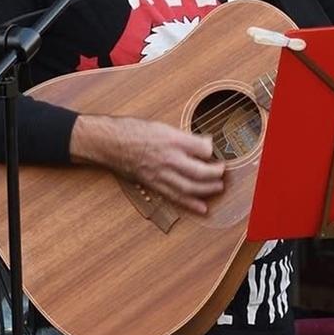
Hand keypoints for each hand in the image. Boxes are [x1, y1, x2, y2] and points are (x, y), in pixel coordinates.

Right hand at [71, 113, 225, 214]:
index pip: (202, 148)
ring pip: (190, 187)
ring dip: (207, 190)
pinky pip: (175, 197)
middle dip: (215, 174)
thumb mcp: (161, 126)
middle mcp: (168, 158)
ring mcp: (161, 174)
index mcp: (172, 140)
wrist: (111, 143)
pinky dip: (191, 204)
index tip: (215, 151)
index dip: (212, 151)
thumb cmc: (133, 131)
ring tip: (218, 188)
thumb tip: (202, 144)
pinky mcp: (155, 184)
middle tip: (222, 172)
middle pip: (200, 172)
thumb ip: (183, 137)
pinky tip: (202, 208)